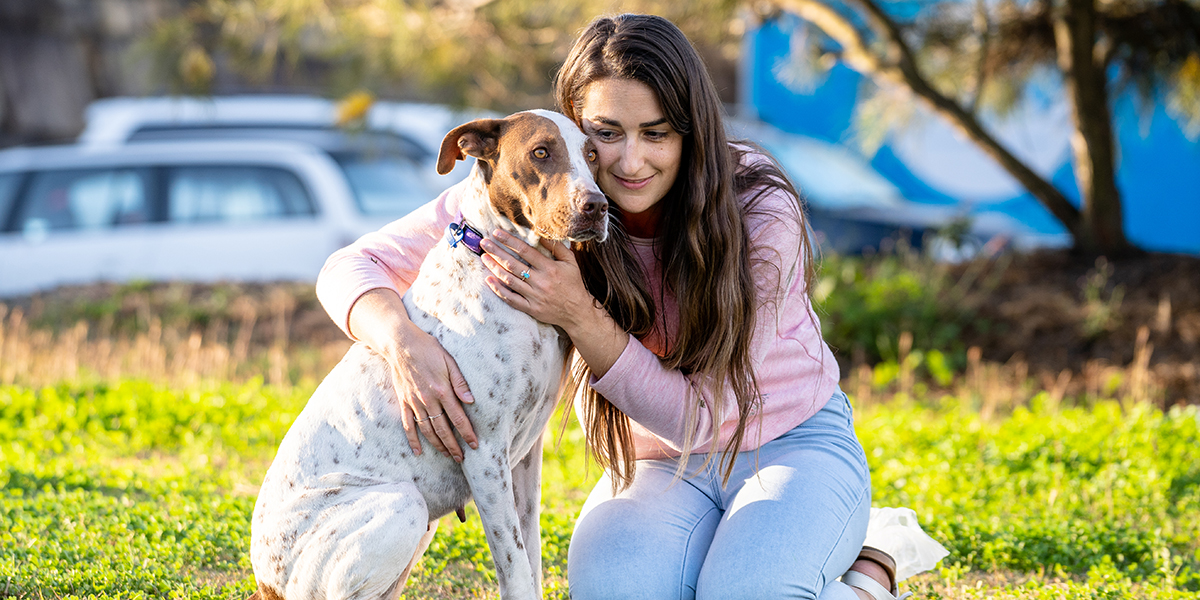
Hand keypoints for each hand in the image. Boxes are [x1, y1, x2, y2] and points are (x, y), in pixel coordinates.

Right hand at [349, 289, 477, 460]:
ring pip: (427, 430)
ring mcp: (414, 403)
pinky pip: (408, 425)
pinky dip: (413, 440)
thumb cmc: (428, 349)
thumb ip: (460, 382)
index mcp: (442, 390)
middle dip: (454, 446)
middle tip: (462, 459)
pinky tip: (418, 452)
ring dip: (438, 445)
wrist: (400, 344)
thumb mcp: (449, 361)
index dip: (467, 433)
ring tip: (447, 456)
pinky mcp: (404, 402)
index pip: (458, 418)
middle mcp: (428, 400)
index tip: (475, 445)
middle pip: (443, 429)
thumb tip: (471, 400)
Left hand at [479, 230, 595, 328]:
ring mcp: (534, 296)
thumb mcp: (571, 263)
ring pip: (509, 280)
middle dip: (496, 252)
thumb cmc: (574, 284)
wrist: (578, 312)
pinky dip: (498, 290)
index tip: (496, 232)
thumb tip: (541, 234)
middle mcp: (540, 281)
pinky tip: (489, 280)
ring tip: (484, 257)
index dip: (509, 241)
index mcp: (550, 268)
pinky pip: (511, 299)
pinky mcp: (530, 308)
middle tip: (483, 243)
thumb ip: (557, 248)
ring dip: (494, 268)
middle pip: (513, 264)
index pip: (526, 251)